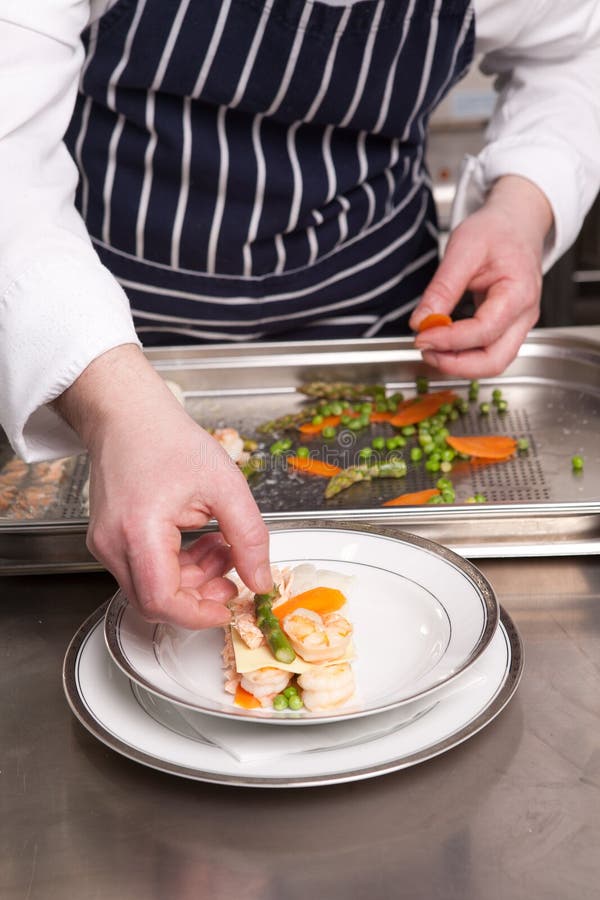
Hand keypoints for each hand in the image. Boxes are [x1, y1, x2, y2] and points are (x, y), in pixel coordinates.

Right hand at [54, 345, 271, 627]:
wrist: (129, 416)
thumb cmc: (168, 440)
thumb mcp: (226, 485)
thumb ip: (249, 538)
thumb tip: (260, 581)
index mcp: (139, 530)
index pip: (162, 600)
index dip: (198, 616)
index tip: (228, 609)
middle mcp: (113, 543)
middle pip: (156, 600)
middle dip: (200, 597)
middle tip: (233, 575)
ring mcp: (106, 544)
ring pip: (152, 587)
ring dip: (193, 578)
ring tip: (222, 547)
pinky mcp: (110, 540)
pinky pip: (144, 570)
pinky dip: (177, 565)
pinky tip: (202, 541)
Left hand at [409, 175, 553, 376]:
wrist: (517, 224)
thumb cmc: (496, 231)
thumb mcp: (463, 249)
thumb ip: (442, 288)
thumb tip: (420, 322)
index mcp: (519, 293)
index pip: (484, 331)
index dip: (449, 340)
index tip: (421, 336)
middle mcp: (524, 316)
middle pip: (495, 361)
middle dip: (456, 364)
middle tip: (424, 350)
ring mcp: (518, 325)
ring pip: (492, 363)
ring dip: (459, 363)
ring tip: (430, 347)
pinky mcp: (507, 328)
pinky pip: (488, 353)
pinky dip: (464, 355)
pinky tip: (442, 343)